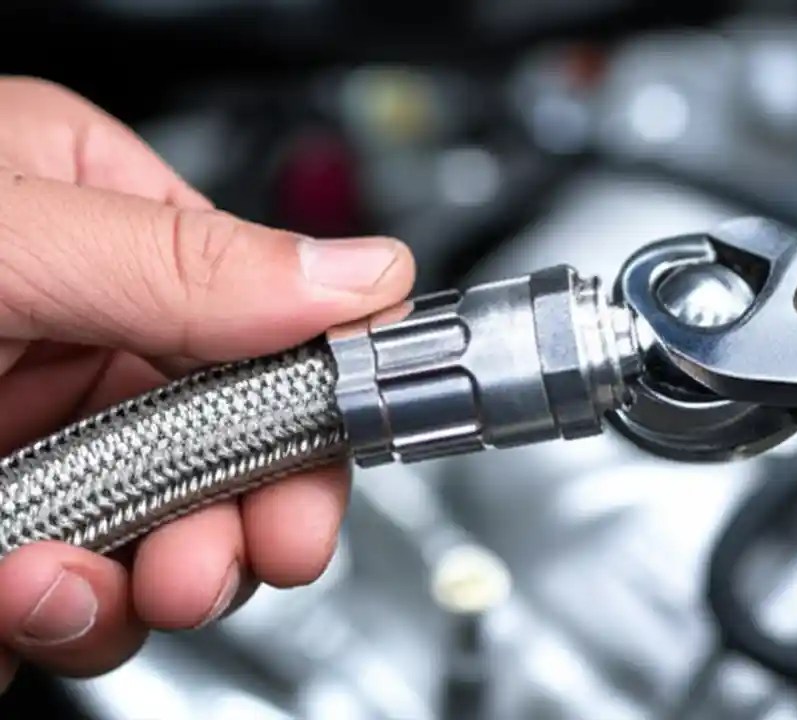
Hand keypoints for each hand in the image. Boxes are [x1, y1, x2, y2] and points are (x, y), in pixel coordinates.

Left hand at [0, 77, 413, 690]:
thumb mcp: (2, 239)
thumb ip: (181, 262)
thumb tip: (365, 275)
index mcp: (102, 224)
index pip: (271, 322)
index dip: (314, 408)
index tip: (323, 480)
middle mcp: (80, 331)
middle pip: (238, 447)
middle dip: (243, 521)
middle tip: (237, 559)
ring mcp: (38, 438)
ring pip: (167, 538)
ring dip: (148, 588)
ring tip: (90, 589)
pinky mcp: (1, 533)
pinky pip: (78, 595)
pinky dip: (65, 619)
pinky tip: (19, 599)